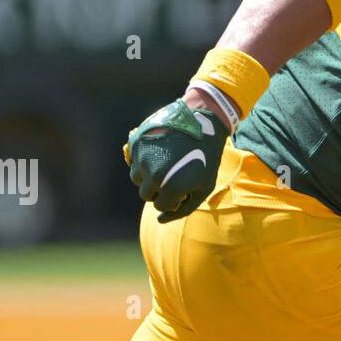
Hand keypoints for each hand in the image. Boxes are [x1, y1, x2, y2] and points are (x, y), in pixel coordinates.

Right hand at [124, 97, 228, 222]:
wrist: (202, 121)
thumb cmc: (206, 156)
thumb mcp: (205, 185)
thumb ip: (184, 208)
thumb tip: (160, 220)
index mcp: (172, 186)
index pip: (160, 206)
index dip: (174, 198)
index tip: (184, 186)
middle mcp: (154, 174)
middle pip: (146, 195)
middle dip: (160, 189)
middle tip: (174, 174)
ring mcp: (143, 159)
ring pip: (138, 180)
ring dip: (149, 176)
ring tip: (168, 162)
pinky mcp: (137, 145)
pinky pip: (134, 163)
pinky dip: (144, 162)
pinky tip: (160, 152)